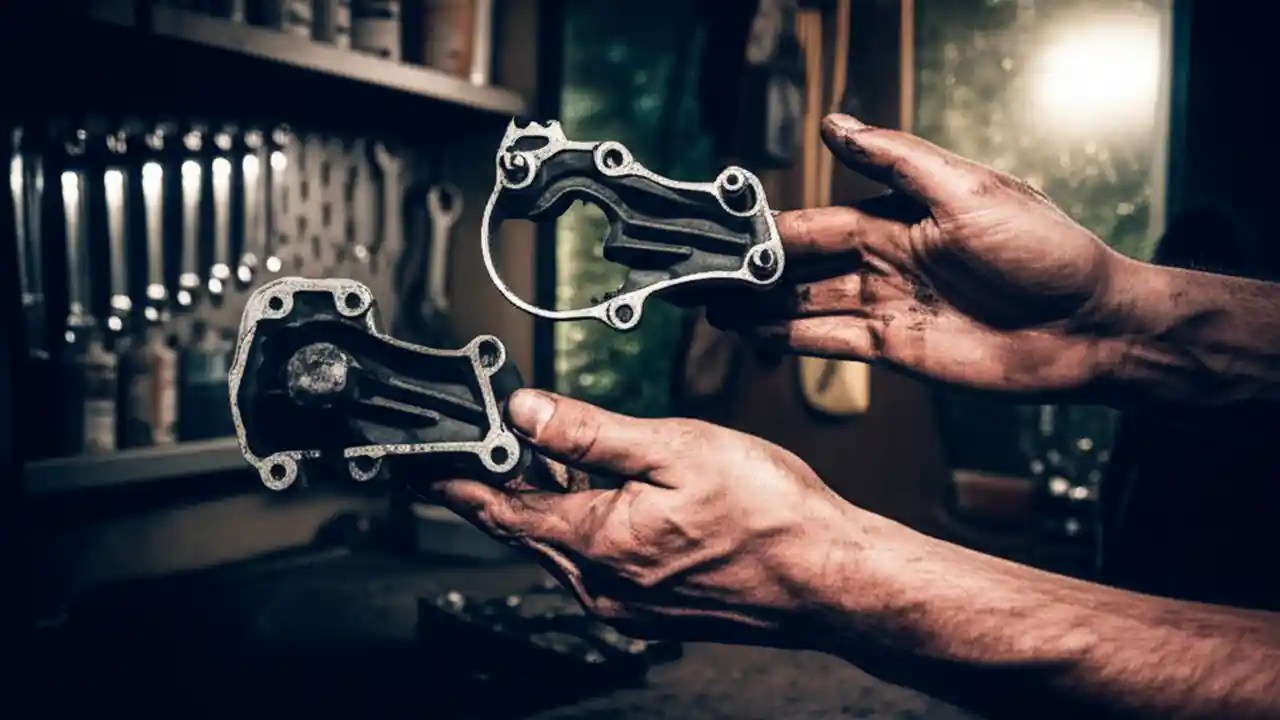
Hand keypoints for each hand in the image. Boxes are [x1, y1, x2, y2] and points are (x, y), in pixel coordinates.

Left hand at [427, 389, 857, 641]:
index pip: (498, 508)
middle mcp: (603, 585)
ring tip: (550, 463)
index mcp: (598, 542)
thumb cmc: (770, 514)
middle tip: (489, 443)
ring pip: (560, 549)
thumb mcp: (674, 448)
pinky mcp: (652, 611)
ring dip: (545, 507)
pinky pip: (594, 566)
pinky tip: (606, 502)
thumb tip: (526, 412)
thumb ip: (589, 434)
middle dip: (501, 486)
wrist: (829, 579)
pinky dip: (583, 530)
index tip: (421, 464)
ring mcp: (628, 604)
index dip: (454, 480)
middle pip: (525, 531)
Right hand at [711, 113, 1134, 395]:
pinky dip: (794, 339)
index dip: (772, 227)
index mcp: (900, 215)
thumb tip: (835, 124)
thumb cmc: (1044, 250)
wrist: (1088, 328)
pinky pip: (833, 342)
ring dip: (763, 308)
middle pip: (804, 265)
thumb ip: (896, 161)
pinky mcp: (898, 347)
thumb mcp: (968, 190)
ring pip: (809, 304)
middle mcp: (887, 258)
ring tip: (716, 309)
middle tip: (705, 277)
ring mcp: (890, 304)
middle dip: (756, 271)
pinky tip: (758, 336)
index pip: (818, 220)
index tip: (728, 229)